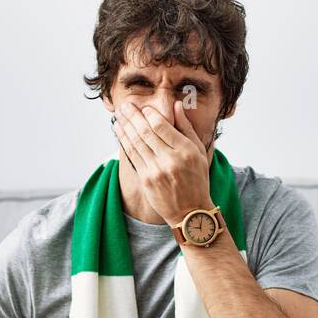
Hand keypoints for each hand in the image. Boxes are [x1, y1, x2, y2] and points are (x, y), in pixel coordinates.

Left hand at [113, 99, 212, 228]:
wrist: (190, 212)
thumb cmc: (197, 180)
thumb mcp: (199, 152)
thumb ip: (186, 128)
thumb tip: (176, 105)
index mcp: (185, 151)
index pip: (161, 126)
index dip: (149, 114)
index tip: (144, 108)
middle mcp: (170, 160)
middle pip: (146, 132)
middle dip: (133, 116)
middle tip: (125, 105)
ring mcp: (156, 171)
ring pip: (136, 143)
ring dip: (125, 126)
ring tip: (118, 114)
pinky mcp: (146, 180)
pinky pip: (133, 156)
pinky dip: (124, 141)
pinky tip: (120, 132)